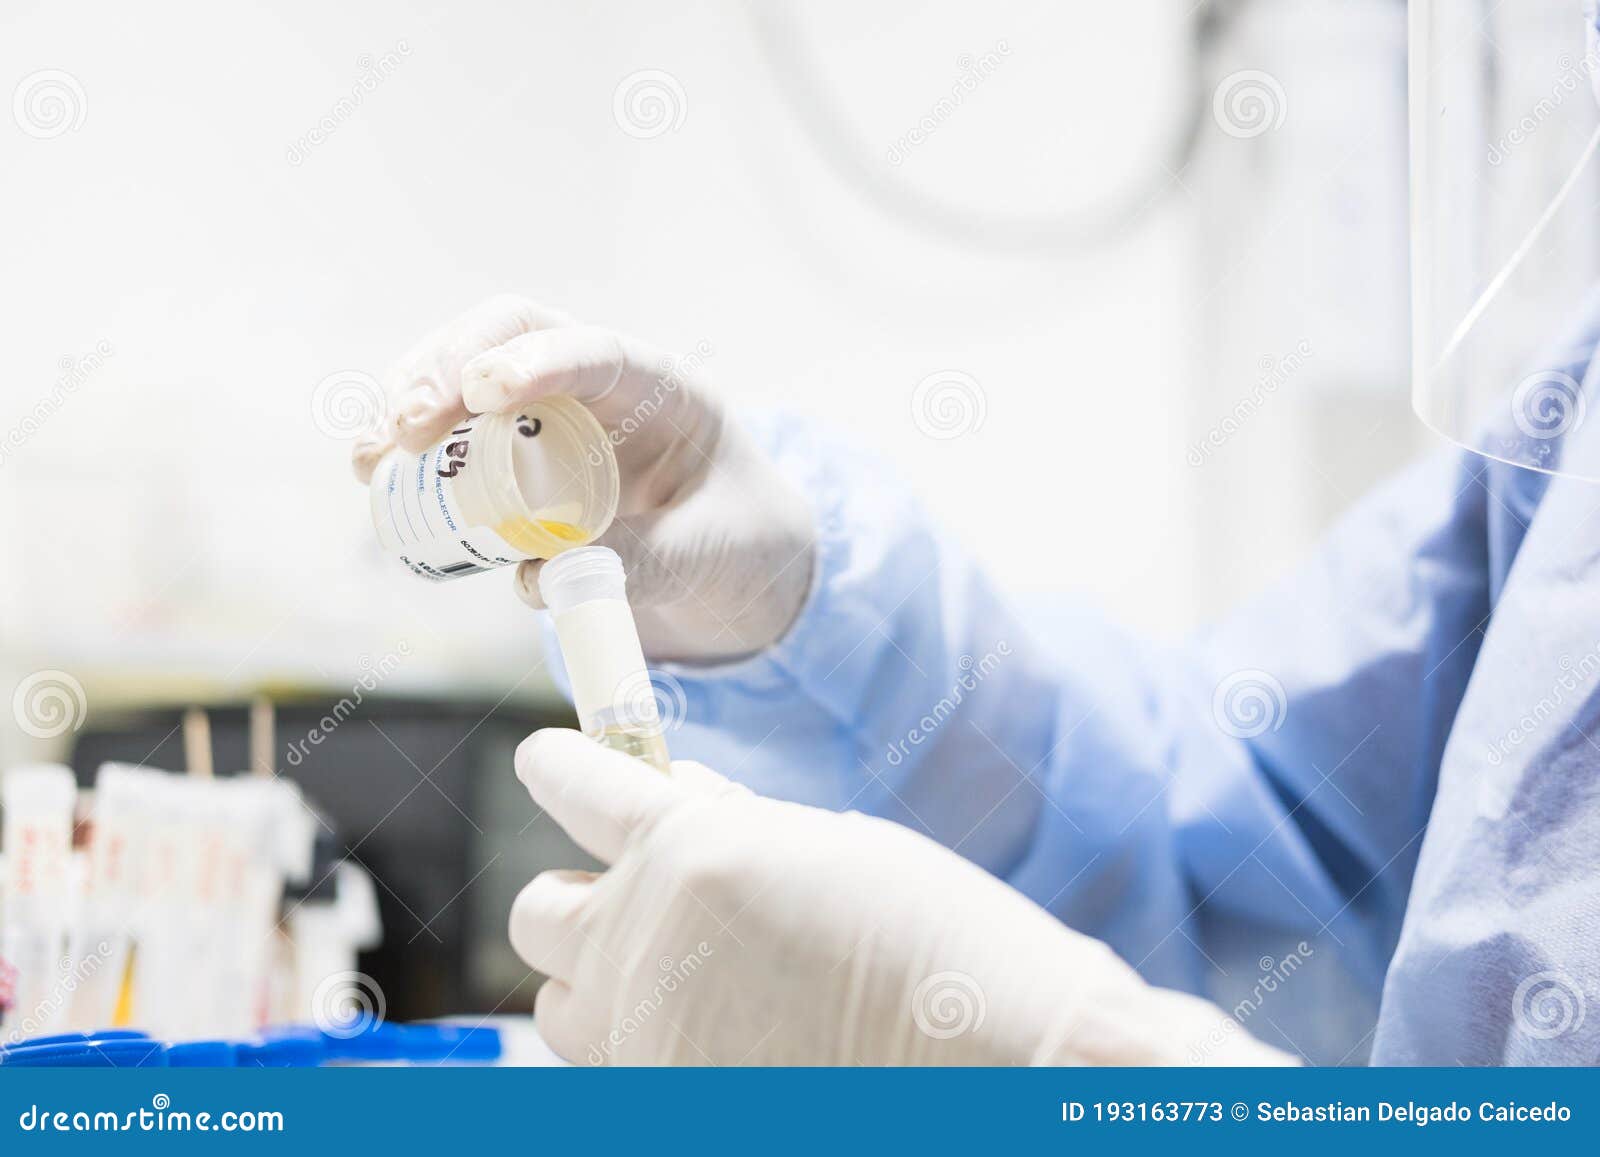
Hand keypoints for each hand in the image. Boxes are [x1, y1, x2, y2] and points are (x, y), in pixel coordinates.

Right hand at [353, 295, 813, 661]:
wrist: (737, 568)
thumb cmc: (737, 545)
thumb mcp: (711, 555)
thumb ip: (644, 561)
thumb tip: (539, 573)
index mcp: (664, 388)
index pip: (597, 350)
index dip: (539, 359)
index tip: (485, 390)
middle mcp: (599, 384)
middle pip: (511, 333)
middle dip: (450, 367)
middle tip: (407, 427)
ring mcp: (551, 412)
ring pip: (468, 370)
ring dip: (412, 399)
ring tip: (375, 457)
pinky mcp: (516, 453)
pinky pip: (456, 432)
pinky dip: (413, 448)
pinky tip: (380, 475)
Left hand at [508, 730, 1296, 1065]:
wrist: (989, 1063)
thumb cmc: (935, 939)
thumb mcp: (831, 848)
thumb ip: (736, 820)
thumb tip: (680, 787)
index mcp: (693, 848)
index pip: (577, 784)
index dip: (558, 766)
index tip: (548, 759)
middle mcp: (647, 939)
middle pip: (536, 911)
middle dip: (578, 895)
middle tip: (634, 891)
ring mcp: (647, 1032)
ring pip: (560, 1001)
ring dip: (601, 976)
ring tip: (675, 973)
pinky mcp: (661, 1099)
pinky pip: (620, 1060)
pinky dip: (652, 1038)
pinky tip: (726, 1031)